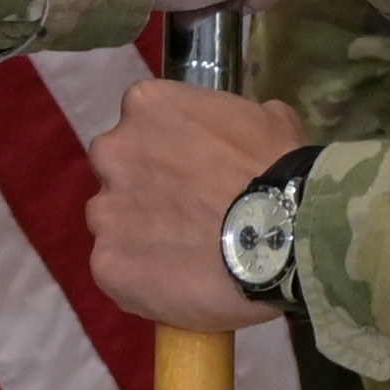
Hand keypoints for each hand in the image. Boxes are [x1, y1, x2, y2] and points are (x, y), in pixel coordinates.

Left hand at [87, 80, 303, 332]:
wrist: (283, 234)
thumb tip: (237, 137)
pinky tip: (176, 284)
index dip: (164, 151)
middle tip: (184, 212)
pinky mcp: (106, 264)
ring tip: (183, 254)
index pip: (140, 125)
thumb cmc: (279, 168)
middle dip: (143, 190)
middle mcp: (113, 152)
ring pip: (114, 223)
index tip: (190, 171)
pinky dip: (140, 279)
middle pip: (117, 172)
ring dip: (139, 235)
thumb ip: (233, 120)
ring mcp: (106, 211)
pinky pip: (118, 271)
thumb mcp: (267, 119)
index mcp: (146, 106)